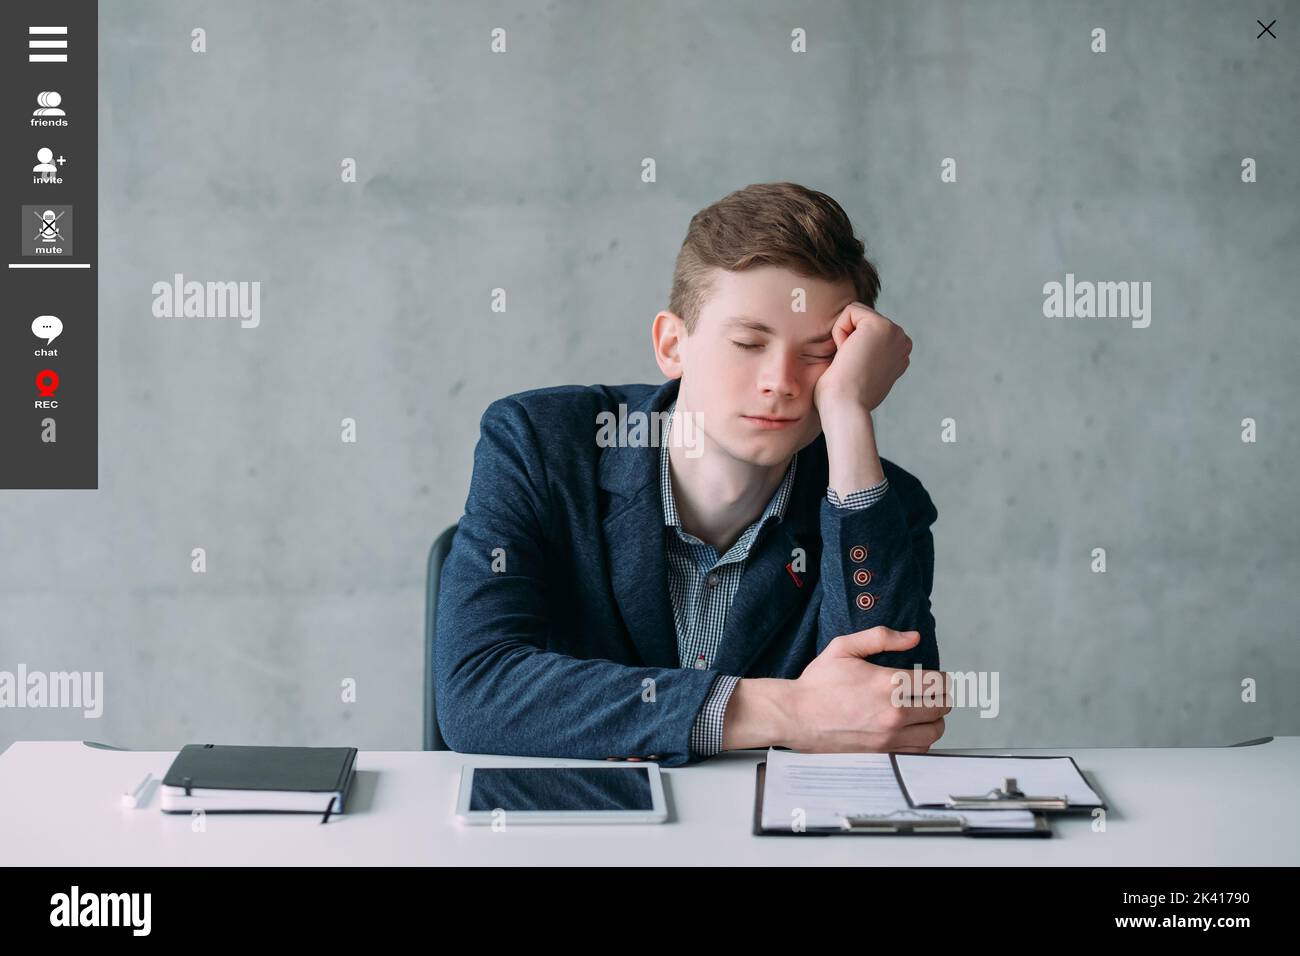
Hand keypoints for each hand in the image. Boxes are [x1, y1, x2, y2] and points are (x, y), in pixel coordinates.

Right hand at [784, 626, 949, 752]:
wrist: (796, 716)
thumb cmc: (817, 684)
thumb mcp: (844, 648)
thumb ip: (880, 637)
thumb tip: (912, 637)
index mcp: (888, 683)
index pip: (937, 682)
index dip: (941, 677)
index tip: (935, 677)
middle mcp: (894, 712)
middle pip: (941, 706)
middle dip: (940, 696)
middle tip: (931, 692)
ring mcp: (889, 736)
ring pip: (935, 731)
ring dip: (934, 720)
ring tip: (924, 711)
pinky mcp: (883, 753)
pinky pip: (919, 750)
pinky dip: (922, 740)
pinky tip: (912, 730)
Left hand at [812, 303, 911, 419]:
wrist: (845, 409)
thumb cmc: (842, 399)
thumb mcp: (858, 375)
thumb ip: (863, 358)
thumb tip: (851, 352)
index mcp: (898, 355)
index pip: (865, 331)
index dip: (850, 348)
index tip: (855, 372)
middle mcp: (902, 342)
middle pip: (860, 320)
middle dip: (846, 340)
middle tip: (850, 367)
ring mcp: (895, 333)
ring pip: (855, 314)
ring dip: (843, 337)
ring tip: (849, 362)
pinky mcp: (882, 325)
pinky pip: (849, 311)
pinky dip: (839, 332)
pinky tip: (847, 354)